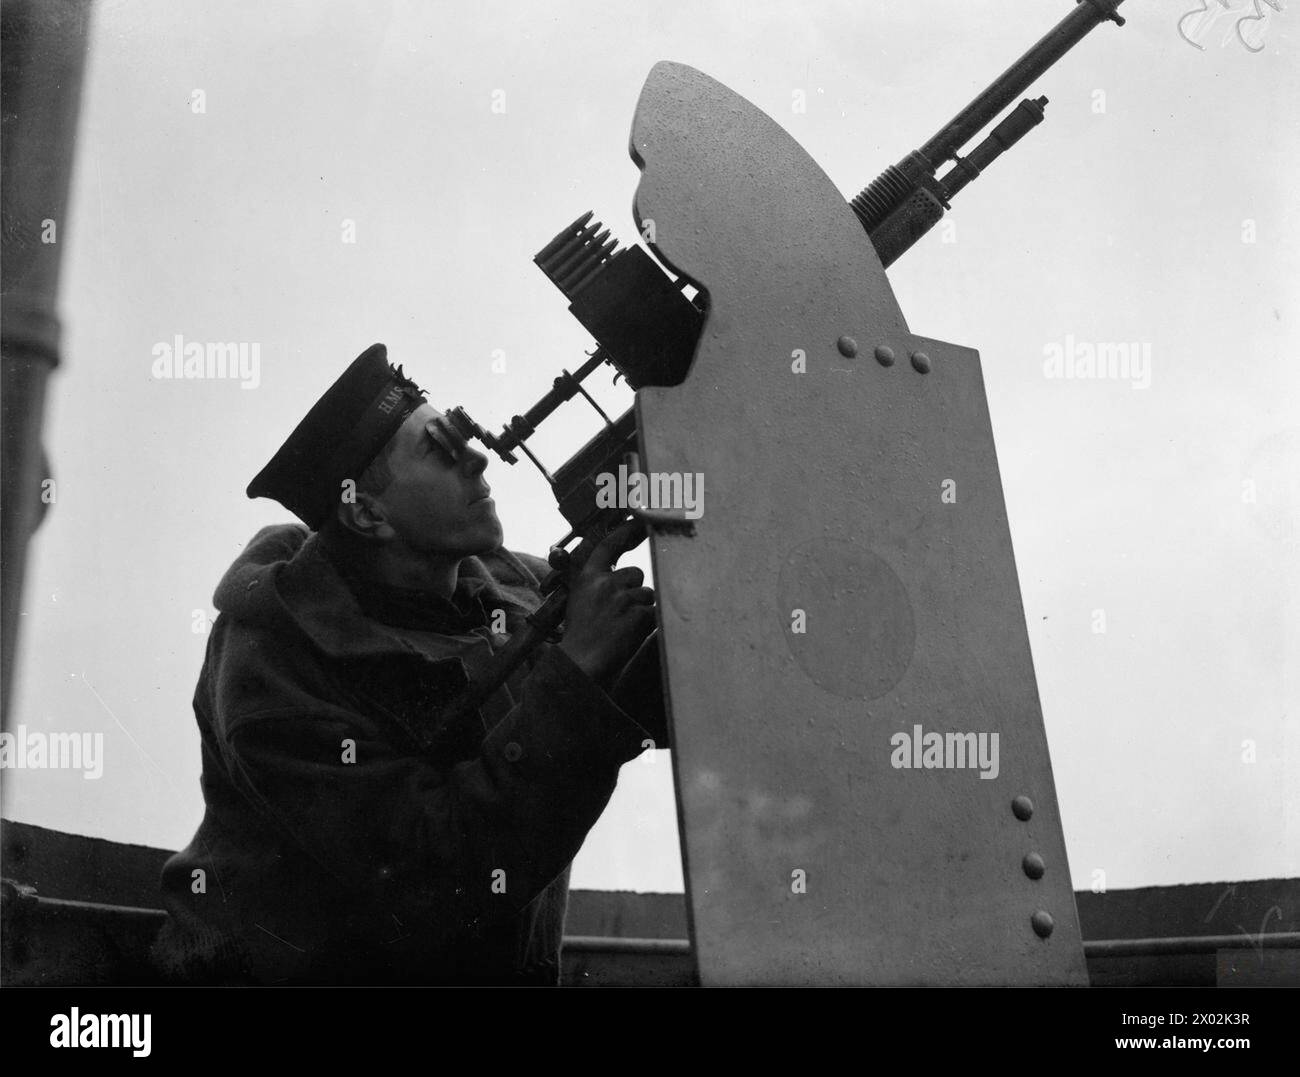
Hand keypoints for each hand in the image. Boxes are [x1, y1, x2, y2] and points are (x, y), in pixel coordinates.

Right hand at [558, 520, 656, 684]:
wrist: (580, 664)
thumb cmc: (579, 637)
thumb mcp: (578, 602)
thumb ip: (594, 584)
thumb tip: (605, 568)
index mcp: (588, 578)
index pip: (609, 546)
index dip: (625, 532)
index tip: (639, 521)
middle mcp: (605, 583)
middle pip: (636, 575)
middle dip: (634, 592)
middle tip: (620, 614)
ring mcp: (622, 598)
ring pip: (647, 595)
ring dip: (641, 610)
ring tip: (622, 628)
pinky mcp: (638, 615)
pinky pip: (653, 612)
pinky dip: (646, 624)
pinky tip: (630, 635)